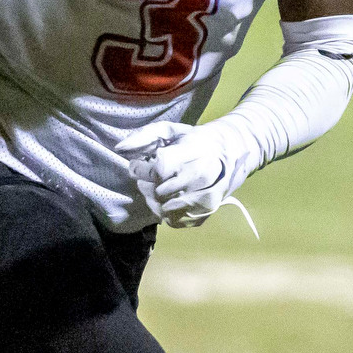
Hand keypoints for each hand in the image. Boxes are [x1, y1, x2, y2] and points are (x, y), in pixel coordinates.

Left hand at [115, 121, 257, 229]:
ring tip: (156, 188)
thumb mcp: (172, 131)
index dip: (140, 170)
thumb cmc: (196, 141)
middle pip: (160, 191)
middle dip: (147, 185)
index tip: (138, 165)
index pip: (157, 170)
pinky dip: (165, 213)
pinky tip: (167, 200)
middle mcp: (203, 177)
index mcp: (194, 154)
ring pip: (166, 209)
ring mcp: (207, 197)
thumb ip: (145, 136)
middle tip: (148, 177)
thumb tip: (119, 148)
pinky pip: (175, 221)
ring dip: (154, 200)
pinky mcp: (206, 212)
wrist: (233, 154)